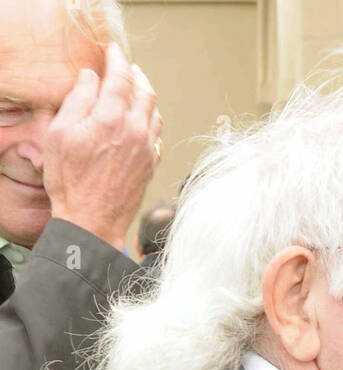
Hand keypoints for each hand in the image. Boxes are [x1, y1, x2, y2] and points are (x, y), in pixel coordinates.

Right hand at [44, 43, 160, 251]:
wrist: (92, 221)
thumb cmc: (70, 180)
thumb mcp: (60, 133)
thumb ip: (78, 99)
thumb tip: (91, 78)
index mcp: (111, 117)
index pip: (121, 76)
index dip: (117, 59)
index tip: (113, 51)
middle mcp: (135, 131)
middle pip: (145, 91)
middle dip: (136, 74)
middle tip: (127, 67)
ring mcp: (147, 149)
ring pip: (155, 112)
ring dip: (146, 97)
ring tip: (136, 91)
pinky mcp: (151, 165)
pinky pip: (157, 134)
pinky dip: (150, 120)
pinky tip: (141, 121)